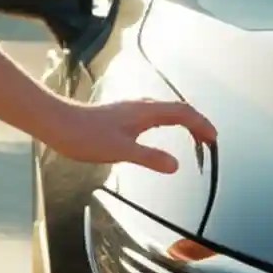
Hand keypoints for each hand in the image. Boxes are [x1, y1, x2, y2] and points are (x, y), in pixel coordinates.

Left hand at [39, 98, 216, 174]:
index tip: (214, 140)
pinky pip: (156, 116)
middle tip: (210, 141)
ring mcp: (133, 110)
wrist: (58, 123)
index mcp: (146, 112)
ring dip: (185, 123)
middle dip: (198, 124)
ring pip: (168, 111)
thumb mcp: (121, 151)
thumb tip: (176, 165)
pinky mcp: (124, 116)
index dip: (202, 125)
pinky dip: (170, 124)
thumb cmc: (85, 135)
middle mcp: (142, 106)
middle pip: (179, 110)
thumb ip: (150, 158)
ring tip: (195, 138)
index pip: (184, 113)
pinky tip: (164, 134)